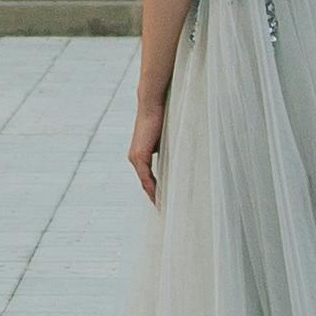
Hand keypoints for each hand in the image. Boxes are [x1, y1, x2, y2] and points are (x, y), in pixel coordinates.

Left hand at [128, 89, 164, 203]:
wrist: (151, 105)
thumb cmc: (161, 119)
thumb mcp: (165, 139)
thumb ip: (168, 150)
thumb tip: (180, 158)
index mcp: (141, 155)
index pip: (148, 178)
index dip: (155, 190)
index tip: (164, 201)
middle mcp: (135, 159)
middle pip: (146, 184)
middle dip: (155, 197)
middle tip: (164, 210)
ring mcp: (135, 158)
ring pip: (145, 183)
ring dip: (154, 196)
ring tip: (163, 208)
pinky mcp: (139, 156)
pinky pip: (146, 178)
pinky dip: (152, 189)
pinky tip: (159, 198)